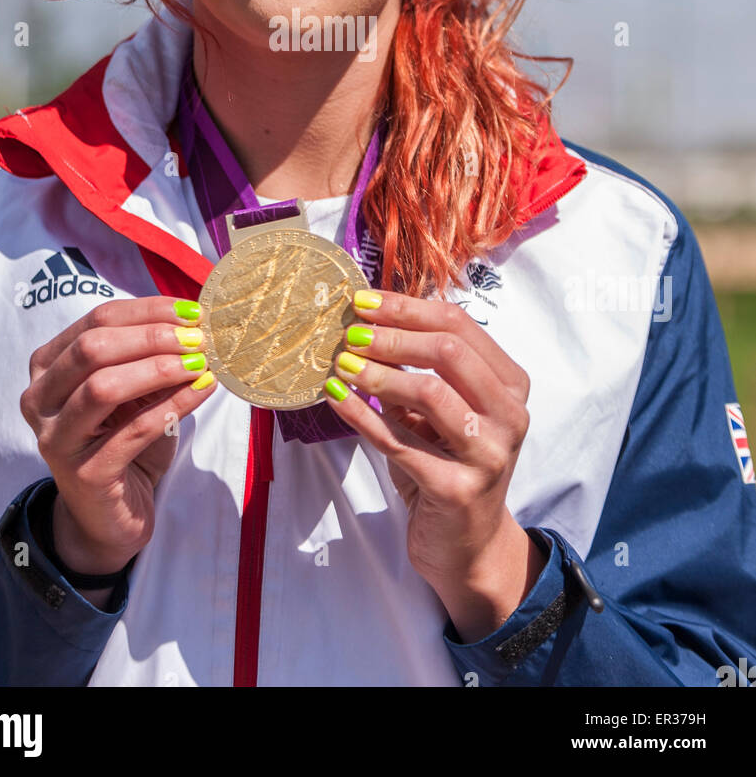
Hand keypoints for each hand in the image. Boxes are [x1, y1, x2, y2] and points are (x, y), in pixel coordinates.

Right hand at [20, 296, 215, 582]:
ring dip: (159, 368)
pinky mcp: (83, 473)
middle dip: (152, 336)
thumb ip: (149, 356)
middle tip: (198, 338)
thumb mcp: (134, 390)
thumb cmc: (124, 441)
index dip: (148, 310)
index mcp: (48, 366)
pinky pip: (134, 429)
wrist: (110, 516)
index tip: (192, 311)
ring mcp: (56, 438)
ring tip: (200, 362)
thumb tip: (194, 324)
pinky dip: (174, 404)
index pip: (97, 320)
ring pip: (104, 386)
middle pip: (93, 348)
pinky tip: (203, 390)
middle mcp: (39, 399)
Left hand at [324, 289, 545, 641]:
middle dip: (393, 335)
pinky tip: (336, 399)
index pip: (460, 325)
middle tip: (350, 331)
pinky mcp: (457, 490)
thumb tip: (366, 320)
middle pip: (449, 351)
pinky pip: (399, 442)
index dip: (407, 308)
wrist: (467, 546)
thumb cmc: (448, 464)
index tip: (363, 301)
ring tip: (341, 363)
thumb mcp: (442, 410)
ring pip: (429, 393)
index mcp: (510, 384)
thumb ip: (418, 368)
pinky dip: (362, 416)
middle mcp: (509, 415)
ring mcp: (488, 454)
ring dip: (378, 373)